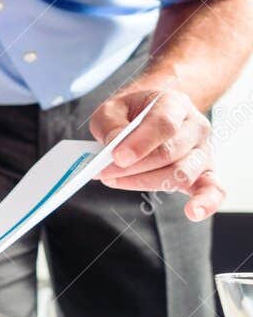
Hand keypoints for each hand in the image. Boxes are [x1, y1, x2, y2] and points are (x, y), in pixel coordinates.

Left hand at [91, 87, 221, 220]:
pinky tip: (192, 213)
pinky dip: (205, 203)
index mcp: (175, 104)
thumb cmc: (131, 114)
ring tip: (115, 180)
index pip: (164, 123)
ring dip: (145, 182)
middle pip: (170, 152)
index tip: (117, 157)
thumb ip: (111, 124)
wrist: (151, 114)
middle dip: (133, 167)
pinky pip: (214, 190)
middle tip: (102, 172)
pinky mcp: (205, 173)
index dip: (140, 143)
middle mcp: (196, 127)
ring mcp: (203, 151)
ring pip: (181, 174)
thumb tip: (115, 145)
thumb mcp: (112, 109)